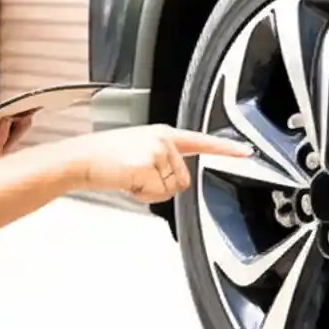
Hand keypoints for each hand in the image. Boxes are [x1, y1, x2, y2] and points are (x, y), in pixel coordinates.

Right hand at [67, 124, 253, 202]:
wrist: (81, 159)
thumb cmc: (106, 159)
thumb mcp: (140, 151)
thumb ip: (163, 159)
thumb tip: (176, 180)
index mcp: (164, 133)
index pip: (202, 141)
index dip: (227, 149)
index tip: (247, 152)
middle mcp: (164, 139)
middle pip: (183, 179)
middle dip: (161, 185)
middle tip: (137, 176)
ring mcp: (157, 150)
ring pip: (172, 189)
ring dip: (151, 191)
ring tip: (130, 177)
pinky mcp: (148, 164)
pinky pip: (158, 193)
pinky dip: (143, 195)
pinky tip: (127, 181)